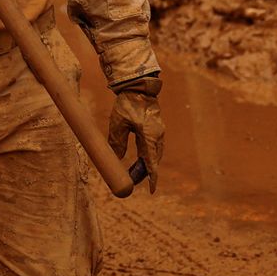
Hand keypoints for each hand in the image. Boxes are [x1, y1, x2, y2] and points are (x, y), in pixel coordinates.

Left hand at [107, 77, 164, 193]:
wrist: (138, 86)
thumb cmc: (127, 103)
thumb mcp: (118, 123)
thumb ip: (117, 142)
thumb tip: (119, 158)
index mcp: (149, 135)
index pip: (151, 162)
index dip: (151, 177)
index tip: (151, 190)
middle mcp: (157, 135)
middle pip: (153, 160)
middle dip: (145, 172)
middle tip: (132, 179)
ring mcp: (159, 131)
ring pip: (154, 153)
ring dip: (147, 163)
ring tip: (134, 171)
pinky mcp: (157, 127)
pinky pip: (154, 146)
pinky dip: (148, 154)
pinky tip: (141, 157)